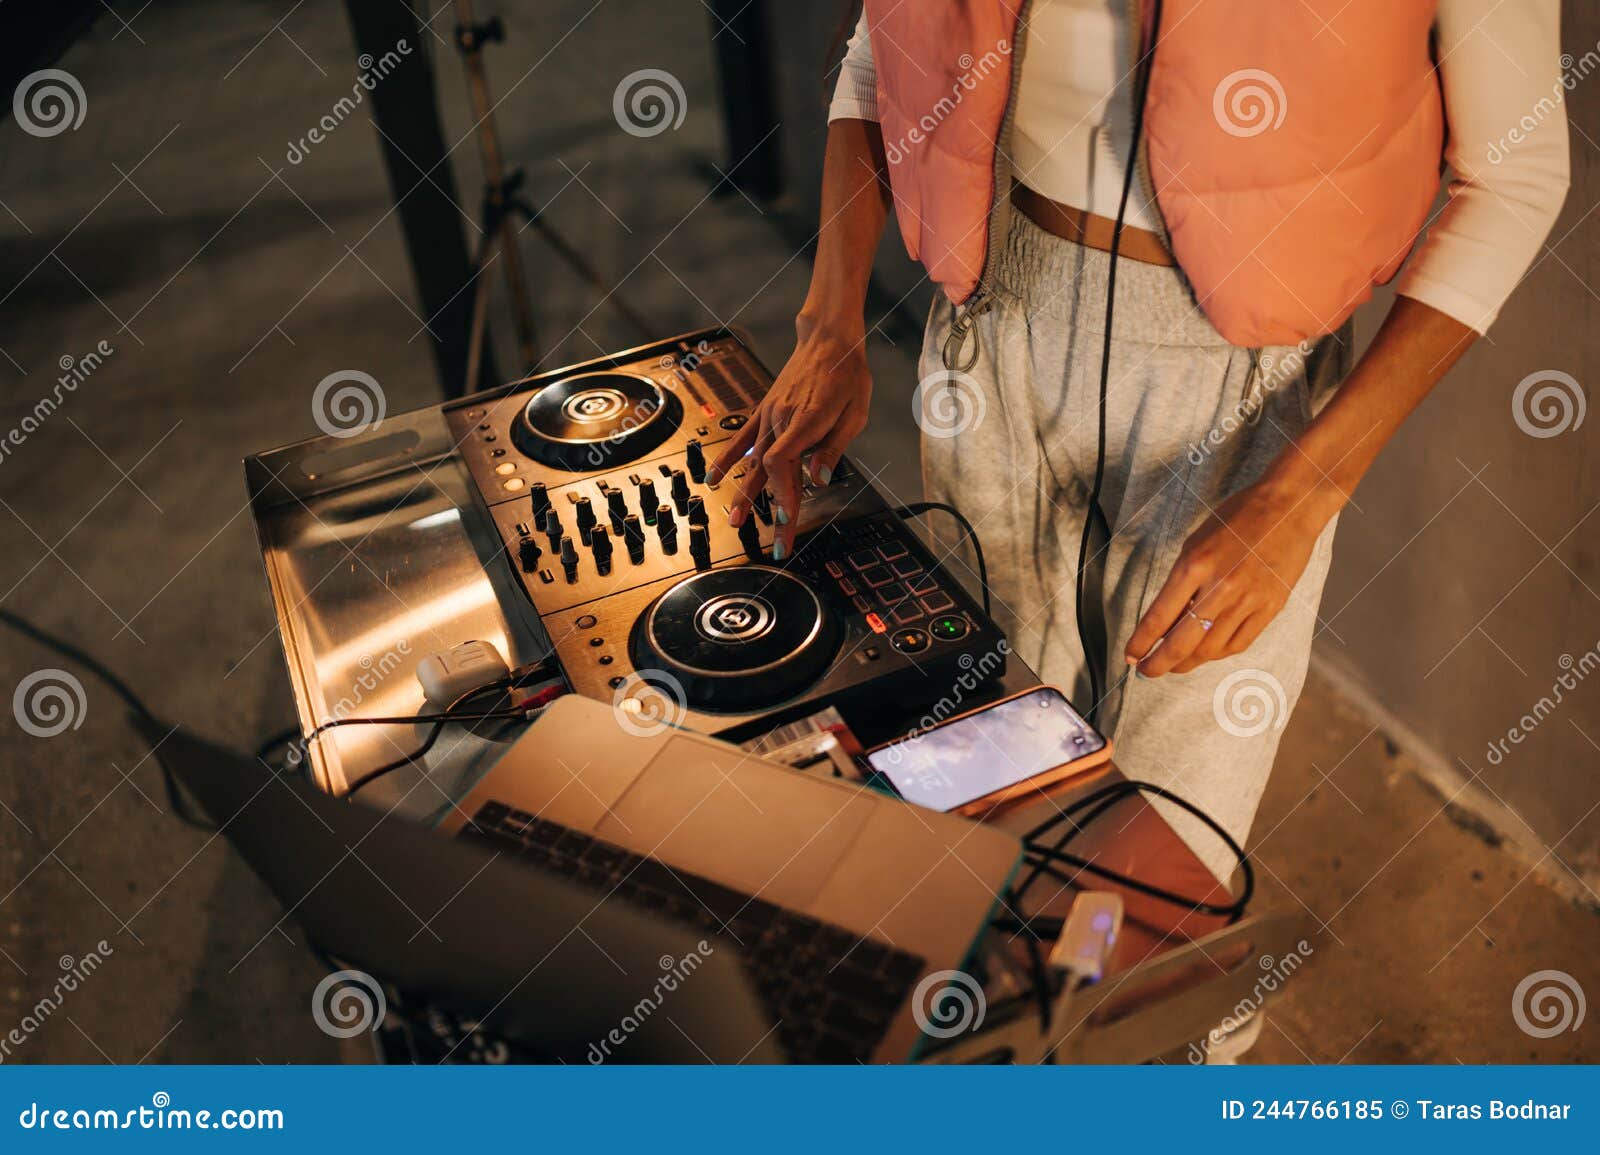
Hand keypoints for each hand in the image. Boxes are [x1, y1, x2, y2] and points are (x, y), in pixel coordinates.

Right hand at [708, 319, 871, 557]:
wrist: (829, 340)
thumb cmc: (848, 375)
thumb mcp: (855, 411)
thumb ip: (833, 447)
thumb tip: (818, 479)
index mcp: (805, 420)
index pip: (783, 465)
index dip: (784, 494)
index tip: (787, 519)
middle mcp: (781, 420)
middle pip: (770, 473)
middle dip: (772, 511)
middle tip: (776, 544)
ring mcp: (769, 416)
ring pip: (753, 462)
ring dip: (744, 494)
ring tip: (736, 523)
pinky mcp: (765, 412)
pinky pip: (741, 439)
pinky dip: (726, 460)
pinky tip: (712, 479)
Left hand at [1125, 480, 1337, 676]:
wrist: (1289, 508)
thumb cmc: (1237, 519)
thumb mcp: (1195, 544)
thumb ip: (1181, 583)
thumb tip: (1165, 622)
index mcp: (1194, 566)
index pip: (1158, 618)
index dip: (1141, 643)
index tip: (1130, 657)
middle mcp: (1219, 588)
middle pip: (1181, 643)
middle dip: (1159, 664)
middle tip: (1147, 672)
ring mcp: (1247, 601)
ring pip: (1209, 650)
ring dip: (1187, 663)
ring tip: (1175, 664)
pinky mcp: (1270, 608)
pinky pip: (1238, 644)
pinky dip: (1218, 653)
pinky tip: (1206, 652)